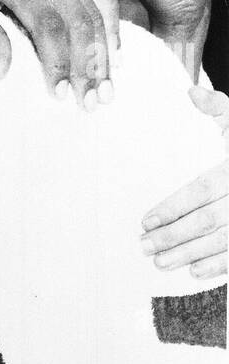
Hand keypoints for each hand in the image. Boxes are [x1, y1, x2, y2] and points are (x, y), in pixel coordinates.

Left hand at [0, 0, 119, 106]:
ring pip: (99, 13)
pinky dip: (112, 30)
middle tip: (92, 103)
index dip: (58, 63)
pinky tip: (115, 59)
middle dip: (89, 67)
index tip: (61, 95)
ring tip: (107, 91)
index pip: (49, 27)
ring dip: (105, 56)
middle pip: (82, 24)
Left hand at [140, 86, 227, 279]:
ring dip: (189, 254)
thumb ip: (217, 108)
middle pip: (207, 220)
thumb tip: (190, 91)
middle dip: (173, 236)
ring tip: (160, 262)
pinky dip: (218, 266)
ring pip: (221, 240)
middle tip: (144, 246)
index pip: (201, 190)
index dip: (173, 207)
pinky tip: (194, 272)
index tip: (146, 220)